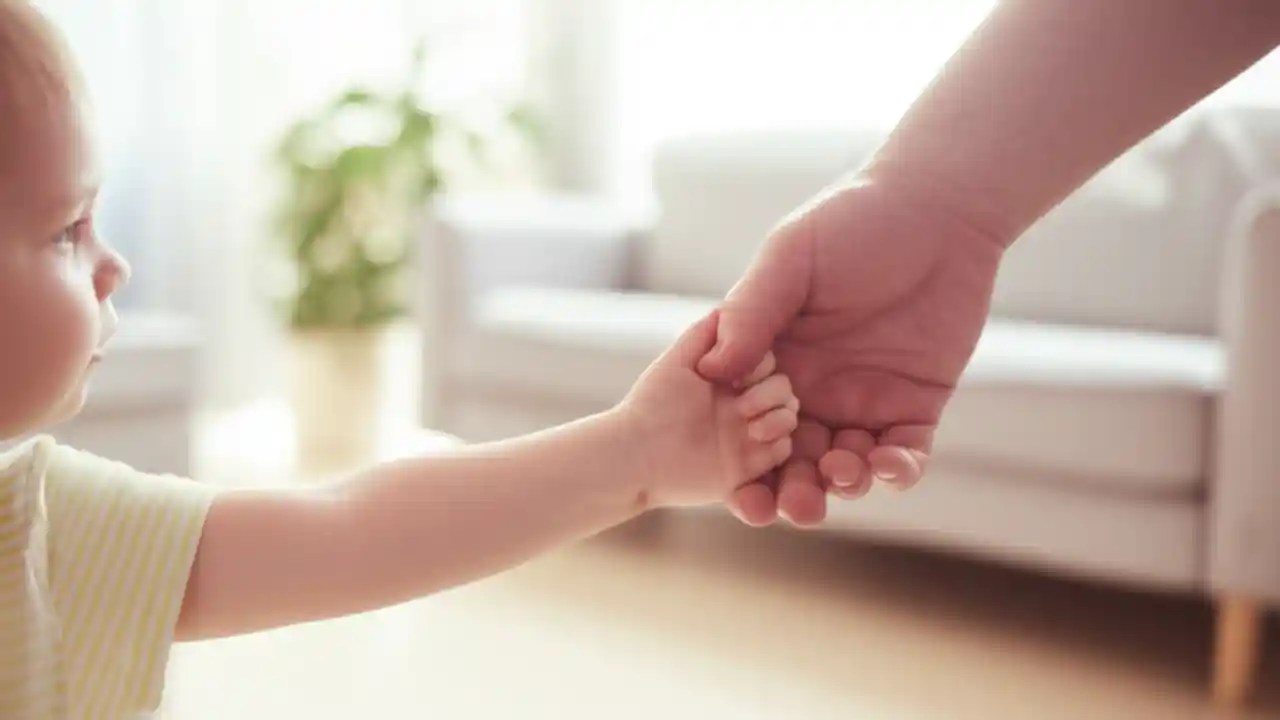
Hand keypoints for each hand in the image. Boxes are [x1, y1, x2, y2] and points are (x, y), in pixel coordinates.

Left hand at [621, 312, 799, 508]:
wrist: (635, 456)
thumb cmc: (653, 404)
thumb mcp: (681, 357)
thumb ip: (710, 331)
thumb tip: (738, 308)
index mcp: (731, 375)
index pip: (768, 362)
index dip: (761, 364)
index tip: (738, 374)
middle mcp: (743, 403)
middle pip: (785, 390)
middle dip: (772, 393)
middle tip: (741, 405)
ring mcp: (748, 435)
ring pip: (788, 420)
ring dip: (778, 419)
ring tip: (748, 425)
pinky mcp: (749, 468)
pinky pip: (782, 453)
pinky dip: (777, 446)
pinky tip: (754, 439)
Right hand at [697, 175, 1004, 525]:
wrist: (935, 209)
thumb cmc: (852, 221)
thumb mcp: (789, 259)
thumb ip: (752, 312)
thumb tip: (711, 370)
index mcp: (774, 362)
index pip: (750, 428)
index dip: (743, 469)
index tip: (739, 496)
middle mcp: (815, 390)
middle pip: (795, 461)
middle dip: (792, 492)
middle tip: (792, 507)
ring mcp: (866, 401)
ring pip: (848, 467)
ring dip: (842, 483)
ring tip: (842, 473)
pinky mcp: (917, 403)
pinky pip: (906, 453)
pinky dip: (898, 470)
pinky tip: (890, 465)